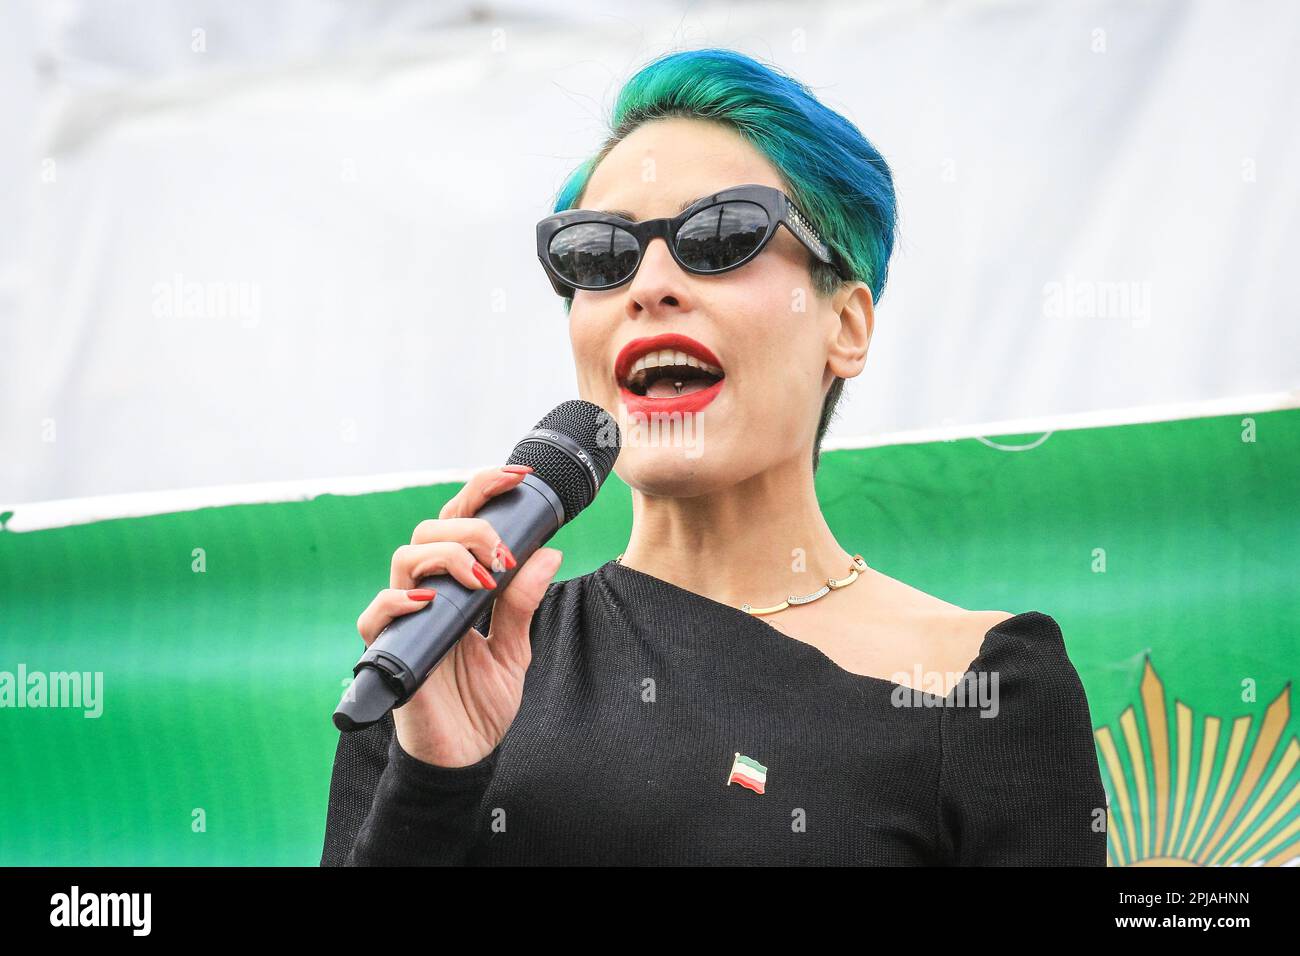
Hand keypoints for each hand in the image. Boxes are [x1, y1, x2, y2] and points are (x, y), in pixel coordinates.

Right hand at [354, 464, 562, 766]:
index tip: (519, 477)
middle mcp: (426, 593)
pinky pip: (376, 614)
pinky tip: (433, 602)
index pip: (460, 520)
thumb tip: (548, 551)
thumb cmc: (482, 702)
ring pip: (405, 557)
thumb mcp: (515, 648)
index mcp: (456, 584)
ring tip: (483, 581)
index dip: (483, 489)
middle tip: (502, 557)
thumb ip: (523, 602)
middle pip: (430, 528)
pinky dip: (400, 600)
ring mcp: (406, 619)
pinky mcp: (391, 651)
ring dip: (447, 556)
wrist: (465, 757)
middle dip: (471, 528)